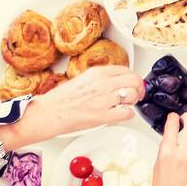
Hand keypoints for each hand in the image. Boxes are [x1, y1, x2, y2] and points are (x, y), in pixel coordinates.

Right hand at [0, 66, 144, 148]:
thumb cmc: (61, 100)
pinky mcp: (103, 115)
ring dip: (133, 102)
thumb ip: (100, 79)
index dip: (133, 78)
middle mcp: (103, 84)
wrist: (48, 113)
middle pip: (134, 81)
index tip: (134, 84)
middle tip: (137, 95)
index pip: (126, 70)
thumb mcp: (82, 80)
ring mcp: (104, 99)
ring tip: (125, 105)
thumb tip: (115, 82)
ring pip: (133, 95)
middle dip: (139, 89)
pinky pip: (127, 113)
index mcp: (97, 73)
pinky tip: (121, 114)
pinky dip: (128, 114)